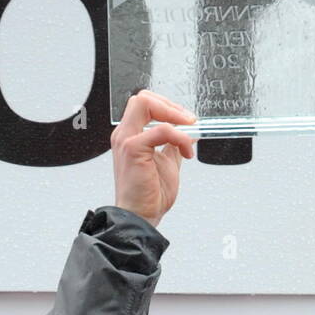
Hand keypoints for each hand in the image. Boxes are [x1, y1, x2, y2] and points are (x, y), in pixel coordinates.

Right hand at [111, 91, 196, 227]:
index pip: (145, 105)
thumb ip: (174, 146)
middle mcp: (125, 134)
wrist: (142, 216)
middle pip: (142, 98)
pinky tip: (186, 152)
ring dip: (175, 116)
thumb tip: (188, 133)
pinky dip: (179, 137)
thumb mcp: (168, 164)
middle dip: (171, 105)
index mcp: (131, 136)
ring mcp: (126, 140)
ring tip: (189, 136)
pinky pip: (161, 130)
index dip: (168, 107)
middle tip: (190, 122)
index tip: (188, 122)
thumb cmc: (150, 195)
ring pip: (145, 103)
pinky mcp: (133, 149)